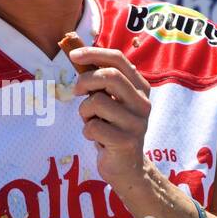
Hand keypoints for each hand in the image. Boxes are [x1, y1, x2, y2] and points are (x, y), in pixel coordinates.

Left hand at [68, 46, 151, 185]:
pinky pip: (93, 127)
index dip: (93, 53)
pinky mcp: (126, 141)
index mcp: (140, 87)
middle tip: (77, 91)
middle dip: (85, 81)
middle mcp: (143, 102)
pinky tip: (97, 138)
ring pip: (97, 102)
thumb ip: (99, 79)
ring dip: (84, 112)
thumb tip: (76, 52)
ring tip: (92, 121)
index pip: (118, 60)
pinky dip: (87, 131)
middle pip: (110, 76)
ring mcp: (136, 122)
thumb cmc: (112, 127)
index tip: (73, 55)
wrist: (127, 165)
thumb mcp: (109, 100)